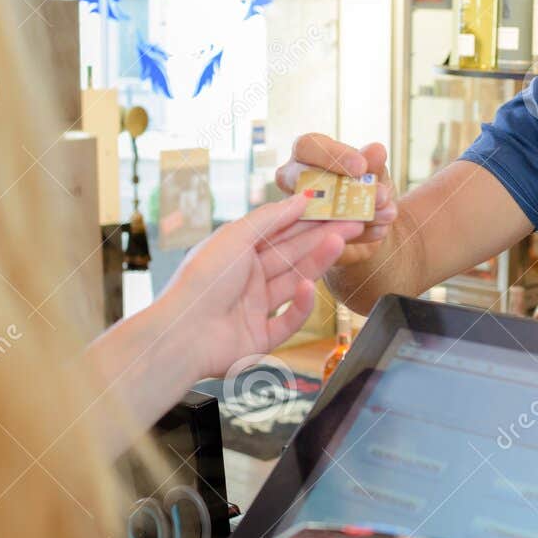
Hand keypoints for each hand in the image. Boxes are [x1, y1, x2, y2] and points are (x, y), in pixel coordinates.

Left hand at [159, 194, 360, 380]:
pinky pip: (289, 320)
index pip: (281, 233)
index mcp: (238, 253)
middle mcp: (247, 279)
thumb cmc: (201, 280)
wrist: (182, 332)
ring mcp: (255, 309)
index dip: (308, 220)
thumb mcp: (235, 236)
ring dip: (317, 263)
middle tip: (354, 224)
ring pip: (294, 283)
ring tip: (340, 244)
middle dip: (323, 238)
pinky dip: (301, 305)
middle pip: (292, 256)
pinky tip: (309, 287)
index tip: (336, 208)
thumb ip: (270, 218)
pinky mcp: (261, 338)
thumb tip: (299, 199)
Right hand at [275, 135, 396, 269]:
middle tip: (379, 196)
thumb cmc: (366, 179)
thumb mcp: (373, 169)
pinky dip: (356, 234)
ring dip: (355, 215)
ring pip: (315, 213)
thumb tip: (377, 151)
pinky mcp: (306, 235)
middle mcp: (293, 179)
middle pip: (303, 181)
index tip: (362, 167)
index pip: (308, 147)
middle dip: (344, 190)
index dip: (333, 157)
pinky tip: (379, 229)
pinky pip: (326, 236)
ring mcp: (295, 209)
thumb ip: (372, 162)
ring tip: (387, 214)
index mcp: (305, 152)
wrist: (370, 210)